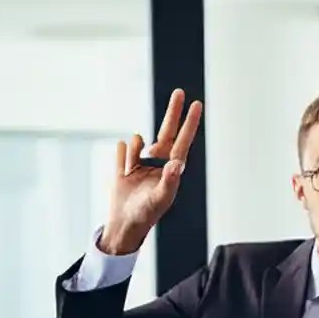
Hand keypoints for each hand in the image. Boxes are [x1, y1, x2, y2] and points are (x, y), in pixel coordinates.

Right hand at [100, 88, 202, 254]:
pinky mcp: (123, 170)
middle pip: (166, 133)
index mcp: (170, 169)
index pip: (182, 140)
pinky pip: (122, 154)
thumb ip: (169, 180)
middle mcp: (158, 164)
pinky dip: (122, 153)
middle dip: (172, 113)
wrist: (124, 225)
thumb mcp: (160, 198)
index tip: (196, 104)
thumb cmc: (146, 214)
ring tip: (132, 163)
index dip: (189, 123)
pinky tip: (122, 154)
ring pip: (138, 144)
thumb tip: (177, 163)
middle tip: (179, 92)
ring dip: (135, 147)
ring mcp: (140, 166)